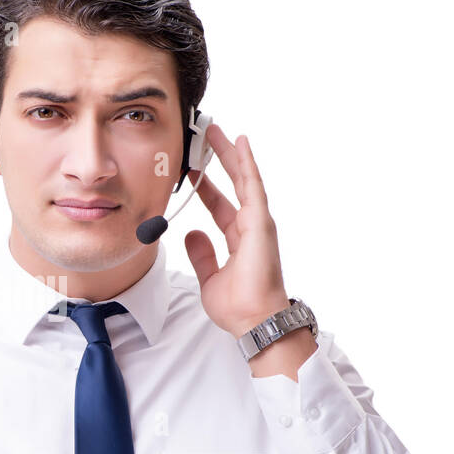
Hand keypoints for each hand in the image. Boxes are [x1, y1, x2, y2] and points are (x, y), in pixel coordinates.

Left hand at [183, 126, 290, 336]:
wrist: (253, 320)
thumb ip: (202, 255)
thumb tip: (192, 234)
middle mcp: (250, 227)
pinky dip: (246, 163)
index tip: (192, 171)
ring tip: (218, 132)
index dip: (206, 187)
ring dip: (231, 154)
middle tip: (206, 138)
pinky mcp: (260, 222)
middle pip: (233, 185)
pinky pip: (252, 186)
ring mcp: (258, 223)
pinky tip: (240, 143)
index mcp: (239, 239)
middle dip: (219, 161)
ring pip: (243, 179)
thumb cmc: (239, 306)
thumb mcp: (209, 278)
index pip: (220, 205)